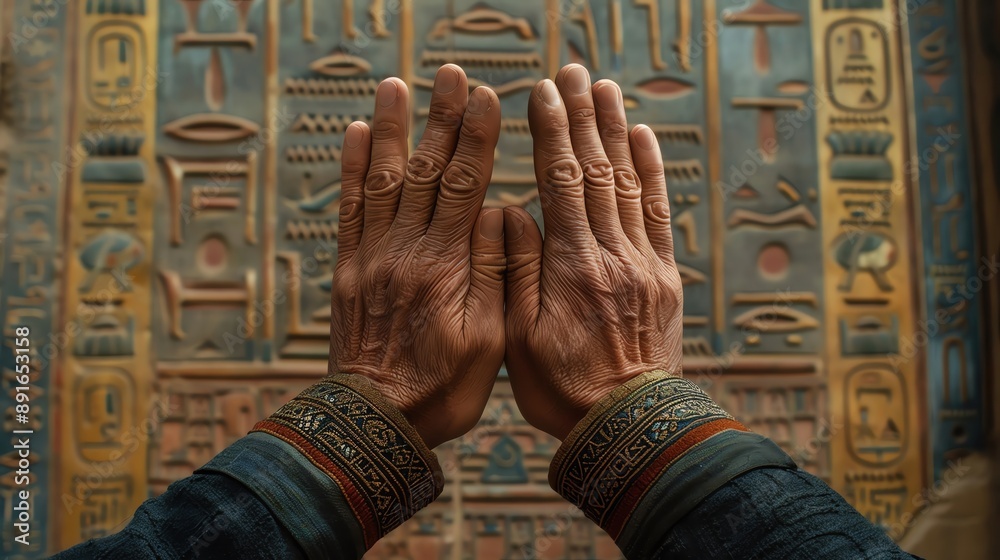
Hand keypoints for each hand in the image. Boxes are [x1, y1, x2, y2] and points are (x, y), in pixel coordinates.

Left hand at [330, 65, 503, 448]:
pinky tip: (353, 135)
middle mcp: (403, 251)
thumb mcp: (487, 339)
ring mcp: (370, 257)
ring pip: (381, 180)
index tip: (488, 98)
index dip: (477, 139)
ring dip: (390, 129)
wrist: (374, 422)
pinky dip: (350, 169)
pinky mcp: (347, 270)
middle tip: (451, 75)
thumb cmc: (442, 388)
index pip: (464, 187)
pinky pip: (348, 210)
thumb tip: (495, 212)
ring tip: (397, 86)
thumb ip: (491, 271)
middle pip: (423, 171)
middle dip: (440, 120)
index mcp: (444, 266)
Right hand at [503, 64, 683, 439]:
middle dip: (582, 116)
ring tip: (605, 88)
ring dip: (616, 130)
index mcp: (571, 266)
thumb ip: (518, 269)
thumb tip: (512, 210)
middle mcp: (612, 254)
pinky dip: (652, 171)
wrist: (629, 426)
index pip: (560, 181)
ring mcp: (644, 262)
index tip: (540, 92)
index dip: (550, 132)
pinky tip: (643, 138)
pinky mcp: (665, 276)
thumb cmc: (562, 388)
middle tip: (572, 71)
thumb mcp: (519, 337)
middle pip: (596, 170)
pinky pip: (660, 212)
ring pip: (629, 182)